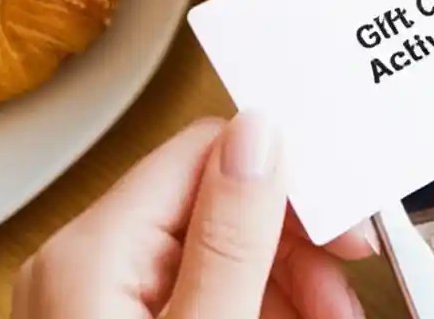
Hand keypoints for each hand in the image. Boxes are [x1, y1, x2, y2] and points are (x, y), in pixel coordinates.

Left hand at [12, 114, 374, 318]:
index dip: (290, 178)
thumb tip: (260, 134)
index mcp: (94, 254)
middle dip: (299, 243)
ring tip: (328, 314)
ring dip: (290, 278)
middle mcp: (87, 266)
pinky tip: (295, 317)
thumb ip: (233, 238)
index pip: (210, 153)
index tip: (346, 218)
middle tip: (344, 284)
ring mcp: (100, 298)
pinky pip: (204, 286)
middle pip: (223, 204)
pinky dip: (260, 301)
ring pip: (223, 248)